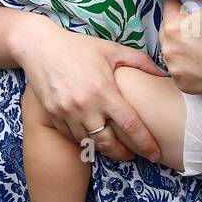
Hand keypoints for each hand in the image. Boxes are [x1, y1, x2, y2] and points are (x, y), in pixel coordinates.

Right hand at [17, 17, 165, 163]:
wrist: (39, 46)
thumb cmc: (77, 47)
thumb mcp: (110, 49)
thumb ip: (139, 61)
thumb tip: (163, 73)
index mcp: (104, 91)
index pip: (130, 125)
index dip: (145, 143)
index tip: (155, 153)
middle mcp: (85, 106)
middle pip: (109, 143)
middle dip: (123, 154)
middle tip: (132, 155)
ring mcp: (67, 112)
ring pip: (89, 143)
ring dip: (103, 148)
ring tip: (113, 147)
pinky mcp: (53, 115)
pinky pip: (72, 136)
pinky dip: (83, 139)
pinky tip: (91, 135)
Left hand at [159, 0, 201, 96]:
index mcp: (174, 27)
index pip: (170, 5)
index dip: (186, 4)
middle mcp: (169, 52)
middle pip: (169, 28)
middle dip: (183, 24)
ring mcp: (176, 72)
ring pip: (173, 48)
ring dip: (183, 43)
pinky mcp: (184, 86)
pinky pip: (180, 68)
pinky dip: (189, 63)